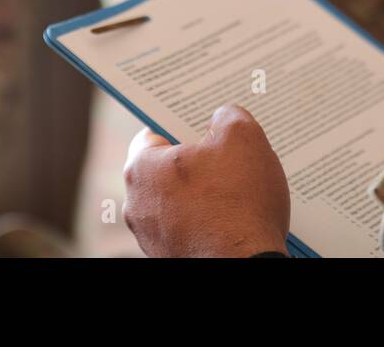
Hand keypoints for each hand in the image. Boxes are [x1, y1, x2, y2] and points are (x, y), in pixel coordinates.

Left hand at [123, 104, 290, 257]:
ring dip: (205, 192)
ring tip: (240, 188)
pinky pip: (190, 226)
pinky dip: (209, 220)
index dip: (180, 123)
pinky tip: (237, 216)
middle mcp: (138, 205)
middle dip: (198, 159)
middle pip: (168, 167)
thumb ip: (228, 115)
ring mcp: (153, 236)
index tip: (202, 123)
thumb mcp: (244, 137)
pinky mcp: (171, 257)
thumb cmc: (239, 206)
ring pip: (179, 199)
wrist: (246, 267)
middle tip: (229, 153)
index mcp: (141, 168)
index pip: (152, 131)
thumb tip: (223, 118)